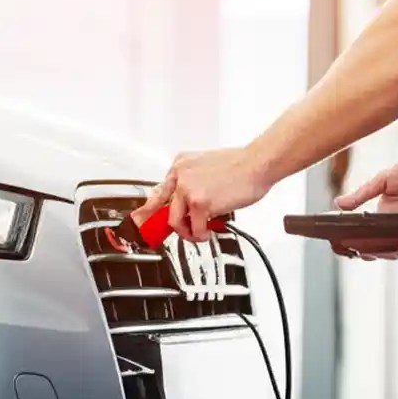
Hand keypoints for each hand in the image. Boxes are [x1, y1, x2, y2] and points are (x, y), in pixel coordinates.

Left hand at [133, 148, 271, 241]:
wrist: (257, 163)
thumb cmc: (241, 166)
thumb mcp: (207, 166)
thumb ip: (193, 182)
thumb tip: (187, 202)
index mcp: (180, 164)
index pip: (158, 189)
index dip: (148, 208)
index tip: (140, 218)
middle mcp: (180, 175)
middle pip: (162, 208)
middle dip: (170, 224)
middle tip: (179, 231)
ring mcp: (188, 189)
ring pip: (174, 221)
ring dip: (186, 232)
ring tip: (198, 233)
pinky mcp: (199, 203)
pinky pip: (194, 228)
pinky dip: (200, 235)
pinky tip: (207, 233)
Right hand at [333, 150, 397, 259]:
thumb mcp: (383, 179)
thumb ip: (361, 194)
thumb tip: (337, 203)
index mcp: (383, 214)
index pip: (363, 233)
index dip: (350, 240)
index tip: (336, 242)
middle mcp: (395, 226)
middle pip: (375, 246)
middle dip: (361, 250)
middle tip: (347, 248)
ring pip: (390, 251)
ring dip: (377, 252)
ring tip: (362, 249)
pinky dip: (396, 248)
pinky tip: (386, 245)